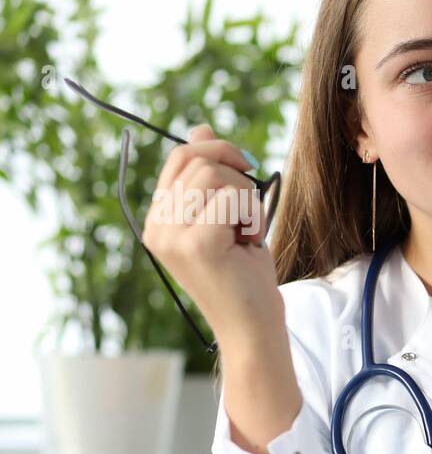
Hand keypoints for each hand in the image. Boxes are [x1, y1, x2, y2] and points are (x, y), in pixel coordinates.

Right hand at [141, 124, 281, 345]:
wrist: (252, 325)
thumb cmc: (244, 274)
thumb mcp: (227, 218)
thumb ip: (211, 178)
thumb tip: (201, 128)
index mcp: (158, 219)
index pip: (180, 157)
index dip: (217, 150)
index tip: (247, 168)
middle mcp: (157, 227)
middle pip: (197, 160)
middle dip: (237, 174)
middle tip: (250, 212)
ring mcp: (172, 236)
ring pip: (215, 175)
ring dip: (246, 198)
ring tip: (248, 231)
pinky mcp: (197, 245)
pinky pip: (231, 198)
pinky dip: (252, 215)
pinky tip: (251, 242)